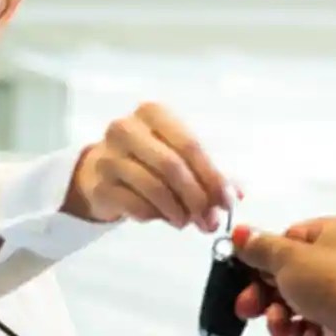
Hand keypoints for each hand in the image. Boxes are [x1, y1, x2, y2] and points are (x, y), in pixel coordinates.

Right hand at [62, 102, 230, 231]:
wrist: (100, 171)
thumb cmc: (148, 159)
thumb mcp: (179, 156)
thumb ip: (208, 173)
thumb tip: (236, 195)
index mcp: (153, 113)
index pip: (191, 145)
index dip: (213, 176)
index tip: (228, 202)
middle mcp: (127, 128)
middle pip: (173, 166)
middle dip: (197, 198)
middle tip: (211, 220)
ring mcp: (108, 155)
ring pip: (154, 187)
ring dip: (178, 211)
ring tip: (188, 222)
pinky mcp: (99, 184)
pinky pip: (135, 205)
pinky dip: (156, 216)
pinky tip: (165, 218)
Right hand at [232, 214, 335, 335]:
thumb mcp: (290, 259)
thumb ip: (261, 248)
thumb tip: (241, 235)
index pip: (294, 237)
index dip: (267, 256)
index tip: (245, 271)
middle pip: (295, 274)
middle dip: (268, 294)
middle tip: (248, 305)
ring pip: (303, 302)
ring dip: (281, 316)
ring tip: (279, 325)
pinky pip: (316, 323)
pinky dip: (301, 331)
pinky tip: (296, 335)